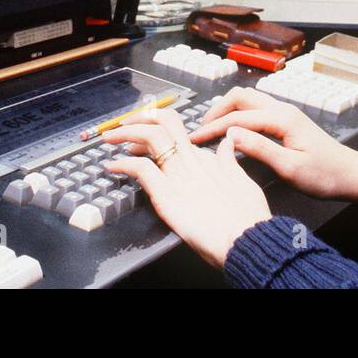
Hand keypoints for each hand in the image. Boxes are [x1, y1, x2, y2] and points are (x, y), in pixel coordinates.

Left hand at [103, 107, 271, 268]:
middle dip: (140, 118)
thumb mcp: (243, 182)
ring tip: (110, 137)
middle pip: (163, 124)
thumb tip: (228, 142)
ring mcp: (177, 174)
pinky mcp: (166, 193)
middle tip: (122, 124)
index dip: (158, 133)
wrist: (246, 238)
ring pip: (149, 137)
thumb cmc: (248, 218)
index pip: (178, 134)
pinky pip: (140, 168)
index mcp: (207, 158)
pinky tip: (113, 166)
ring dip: (125, 133)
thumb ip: (230, 160)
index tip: (144, 142)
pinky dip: (123, 164)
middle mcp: (191, 160)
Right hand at [190, 87, 357, 201]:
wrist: (350, 175)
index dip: (213, 127)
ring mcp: (284, 112)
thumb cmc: (324, 176)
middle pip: (240, 97)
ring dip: (227, 110)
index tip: (194, 139)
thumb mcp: (290, 168)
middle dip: (216, 111)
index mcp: (282, 118)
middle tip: (200, 130)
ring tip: (211, 129)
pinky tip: (231, 130)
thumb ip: (259, 149)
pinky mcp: (286, 120)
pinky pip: (255, 109)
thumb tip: (231, 134)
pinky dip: (238, 114)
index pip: (238, 117)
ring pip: (248, 100)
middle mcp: (282, 109)